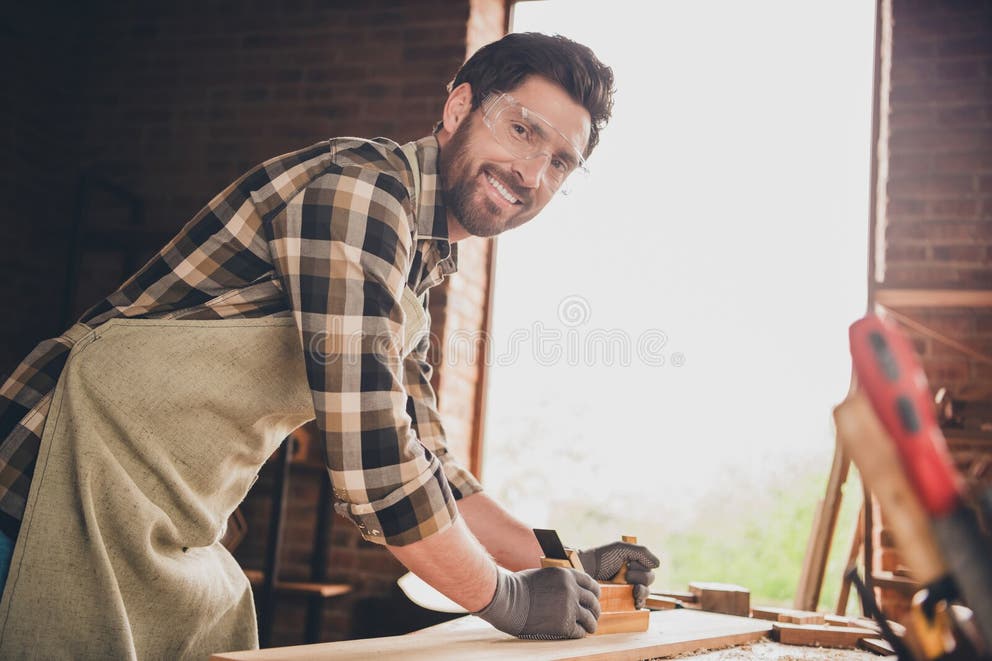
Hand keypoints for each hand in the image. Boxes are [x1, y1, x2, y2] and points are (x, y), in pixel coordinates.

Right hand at [474, 567, 600, 638]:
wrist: (507, 601)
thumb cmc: (519, 588)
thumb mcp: (544, 575)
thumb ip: (560, 582)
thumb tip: (571, 590)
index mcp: (566, 575)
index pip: (590, 584)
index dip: (595, 593)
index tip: (594, 599)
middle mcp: (571, 590)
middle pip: (593, 602)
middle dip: (595, 610)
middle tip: (593, 616)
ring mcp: (569, 608)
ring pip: (590, 619)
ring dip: (591, 624)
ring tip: (589, 628)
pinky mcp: (564, 625)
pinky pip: (579, 632)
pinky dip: (579, 633)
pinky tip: (577, 633)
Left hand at [578, 541, 659, 608]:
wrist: (585, 569)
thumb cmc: (601, 557)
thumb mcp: (621, 548)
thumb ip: (640, 552)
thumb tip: (657, 564)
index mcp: (634, 562)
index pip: (649, 567)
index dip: (643, 567)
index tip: (631, 564)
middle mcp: (633, 575)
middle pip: (649, 580)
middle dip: (641, 578)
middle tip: (627, 575)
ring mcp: (628, 588)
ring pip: (646, 592)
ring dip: (643, 591)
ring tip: (633, 590)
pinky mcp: (623, 600)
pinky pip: (638, 604)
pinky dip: (640, 603)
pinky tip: (635, 601)